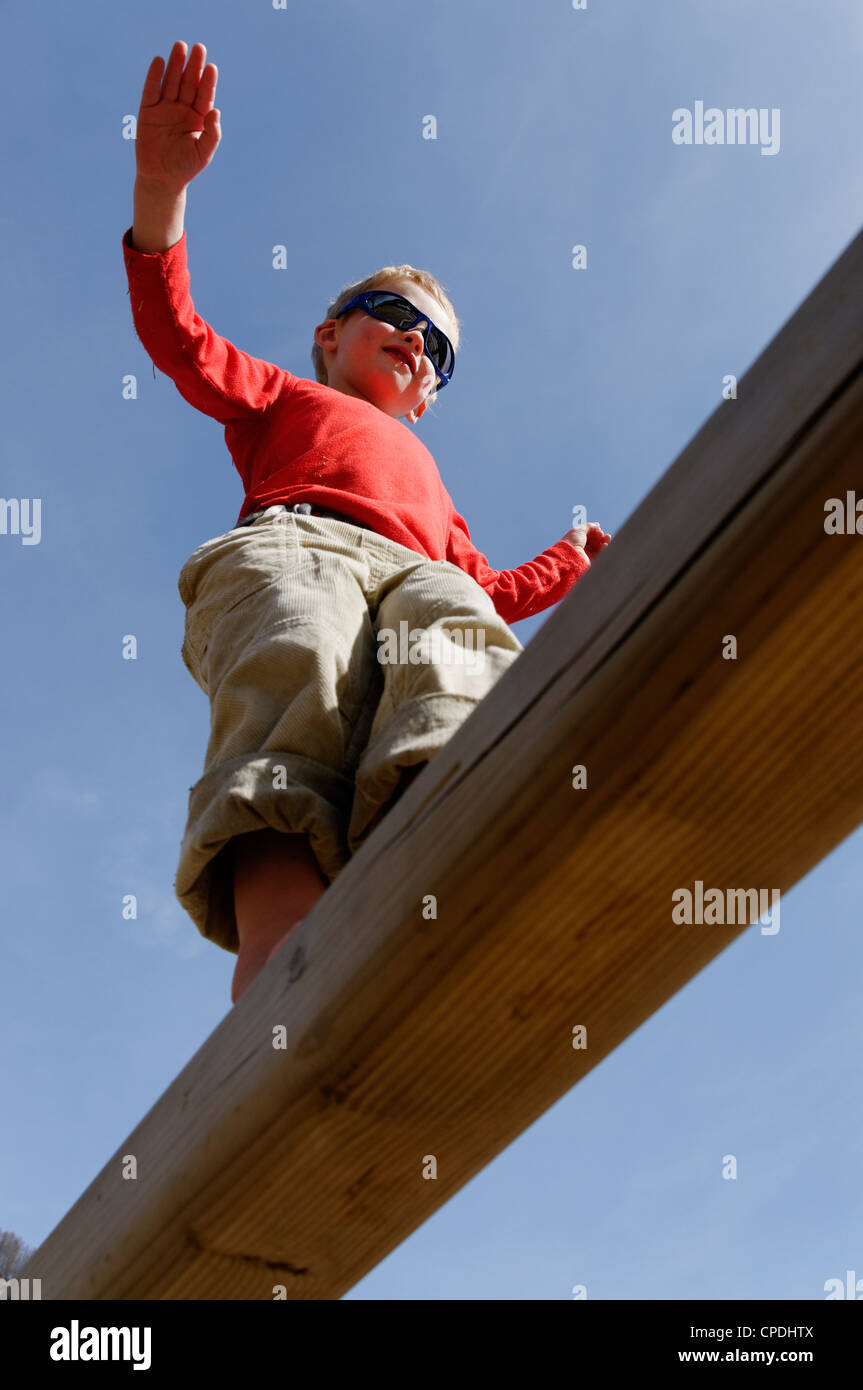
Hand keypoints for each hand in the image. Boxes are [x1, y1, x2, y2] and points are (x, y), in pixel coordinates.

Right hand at [136, 41, 220, 192]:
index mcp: (198, 118)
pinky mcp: (148, 111)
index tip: (211, 67)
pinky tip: (159, 61)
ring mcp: (165, 108)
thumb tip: (216, 111)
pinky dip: (155, 76)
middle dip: (193, 66)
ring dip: (176, 64)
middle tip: (198, 48)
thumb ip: (212, 133)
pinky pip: (151, 90)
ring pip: (171, 82)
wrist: (161, 179)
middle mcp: (182, 109)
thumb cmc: (185, 167)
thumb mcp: (203, 152)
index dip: (207, 81)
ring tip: (180, 46)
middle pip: (189, 83)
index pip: (204, 95)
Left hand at [561, 521, 611, 559]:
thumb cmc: (571, 542)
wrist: (569, 556)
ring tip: (607, 537)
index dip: (595, 531)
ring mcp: (587, 554)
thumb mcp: (579, 530)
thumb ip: (589, 526)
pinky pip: (599, 554)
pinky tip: (605, 544)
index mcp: (577, 539)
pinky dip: (604, 549)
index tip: (598, 528)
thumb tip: (597, 525)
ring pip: (598, 547)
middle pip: (595, 540)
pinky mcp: (591, 561)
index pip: (589, 535)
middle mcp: (582, 547)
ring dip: (604, 541)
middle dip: (601, 536)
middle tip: (602, 533)